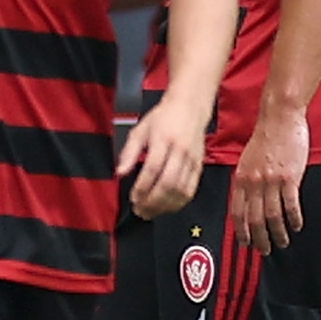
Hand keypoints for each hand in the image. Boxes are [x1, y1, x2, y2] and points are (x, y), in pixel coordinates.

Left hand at [118, 99, 208, 219]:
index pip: (152, 168)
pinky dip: (178, 202)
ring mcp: (192, 160)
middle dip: (153, 201)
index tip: (133, 198)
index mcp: (163, 139)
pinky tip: (167, 207)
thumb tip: (120, 173)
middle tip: (140, 210)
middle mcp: (180, 151)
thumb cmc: (163, 118)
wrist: (190, 107)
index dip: (142, 187)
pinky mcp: (199, 166)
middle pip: (168, 183)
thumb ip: (129, 152)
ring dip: (164, 205)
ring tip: (150, 212)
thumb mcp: (140, 129)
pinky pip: (190, 190)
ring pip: (180, 190)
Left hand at [229, 106, 309, 251]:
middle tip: (265, 250)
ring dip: (278, 233)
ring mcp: (271, 180)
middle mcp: (254, 182)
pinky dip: (294, 219)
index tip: (245, 244)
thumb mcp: (247, 160)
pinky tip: (297, 225)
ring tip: (282, 242)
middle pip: (254, 219)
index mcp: (241, 178)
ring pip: (272, 216)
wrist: (280, 118)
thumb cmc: (266, 136)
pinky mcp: (290, 177)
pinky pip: (291, 205)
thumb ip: (246, 181)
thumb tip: (246, 200)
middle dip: (259, 239)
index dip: (240, 231)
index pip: (237, 212)